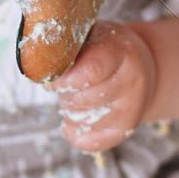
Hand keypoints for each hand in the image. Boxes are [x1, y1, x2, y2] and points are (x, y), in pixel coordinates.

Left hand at [50, 21, 156, 151]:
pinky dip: (72, 129)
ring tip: (78, 94)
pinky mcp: (124, 132)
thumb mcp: (92, 36)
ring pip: (80, 121)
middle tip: (66, 82)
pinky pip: (85, 142)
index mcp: (122, 51)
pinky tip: (78, 114)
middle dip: (65, 93)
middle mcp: (132, 82)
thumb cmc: (105, 49)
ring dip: (69, 109)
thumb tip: (37, 59)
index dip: (64, 78)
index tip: (51, 76)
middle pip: (83, 99)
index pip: (92, 70)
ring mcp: (131, 110)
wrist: (140, 68)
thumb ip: (68, 46)